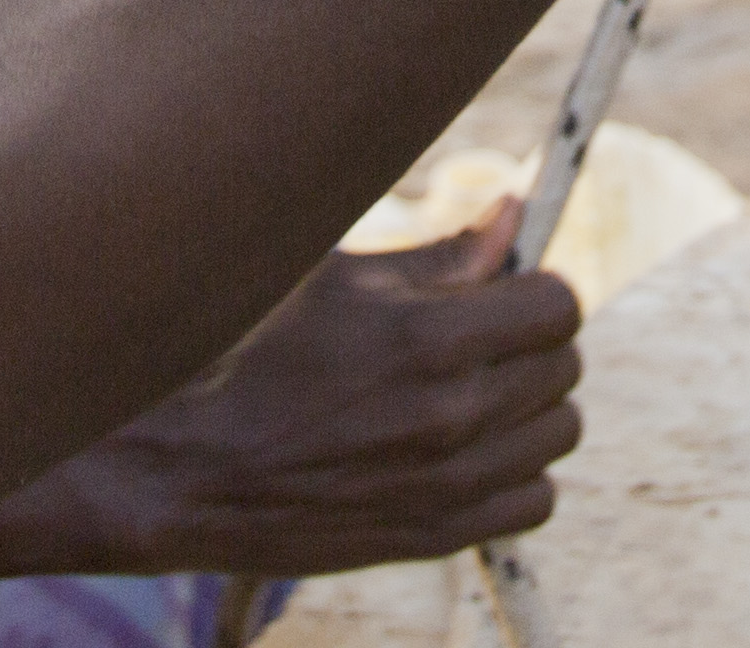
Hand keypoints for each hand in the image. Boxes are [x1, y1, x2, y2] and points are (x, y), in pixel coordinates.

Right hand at [23, 215, 581, 575]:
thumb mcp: (341, 277)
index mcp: (433, 338)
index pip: (559, 305)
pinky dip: (516, 473)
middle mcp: (454, 414)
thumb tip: (516, 214)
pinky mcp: (435, 535)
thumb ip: (441, 253)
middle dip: (530, 341)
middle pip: (565, 365)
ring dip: (529, 406)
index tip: (503, 291)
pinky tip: (467, 450)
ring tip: (469, 392)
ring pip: (559, 432)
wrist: (185, 466)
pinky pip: (535, 500)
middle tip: (477, 337)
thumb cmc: (251, 350)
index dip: (535, 289)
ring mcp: (449, 483)